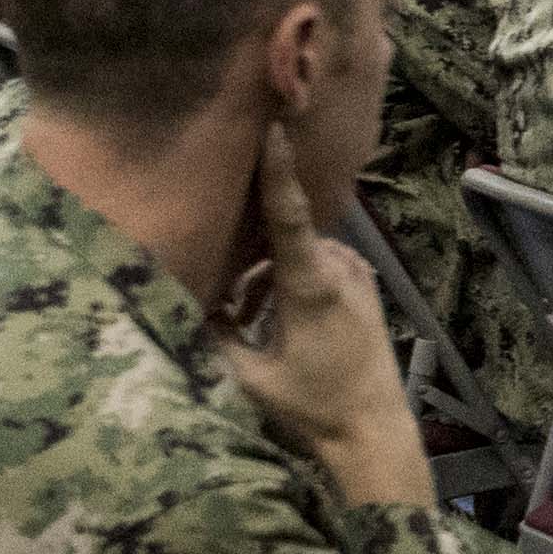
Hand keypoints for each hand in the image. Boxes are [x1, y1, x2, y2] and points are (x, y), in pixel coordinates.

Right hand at [214, 143, 427, 507]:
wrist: (373, 428)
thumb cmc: (311, 406)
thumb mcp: (249, 376)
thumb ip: (214, 334)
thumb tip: (178, 300)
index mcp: (311, 284)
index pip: (288, 214)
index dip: (277, 168)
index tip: (273, 125)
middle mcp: (340, 268)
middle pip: (284, 232)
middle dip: (248, 238)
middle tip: (215, 249)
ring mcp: (358, 275)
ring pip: (299, 250)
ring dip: (266, 268)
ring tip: (242, 310)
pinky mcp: (365, 286)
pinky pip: (319, 263)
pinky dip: (288, 276)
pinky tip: (266, 314)